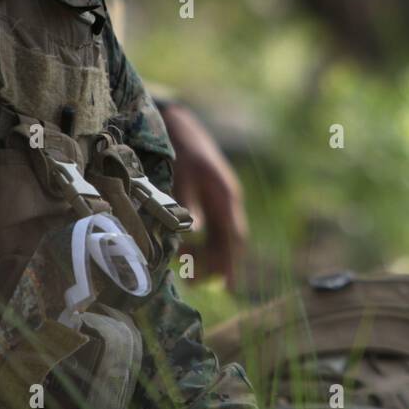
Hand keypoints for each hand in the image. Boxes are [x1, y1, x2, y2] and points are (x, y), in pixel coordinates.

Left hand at [160, 101, 248, 288]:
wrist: (175, 122)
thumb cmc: (177, 146)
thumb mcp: (181, 176)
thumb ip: (187, 205)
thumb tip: (191, 235)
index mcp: (225, 194)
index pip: (233, 237)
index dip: (230, 262)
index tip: (225, 286)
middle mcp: (227, 199)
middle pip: (229, 240)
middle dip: (216, 264)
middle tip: (195, 283)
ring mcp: (219, 199)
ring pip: (221, 236)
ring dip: (208, 256)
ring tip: (188, 273)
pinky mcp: (209, 198)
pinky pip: (211, 228)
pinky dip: (202, 244)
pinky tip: (186, 253)